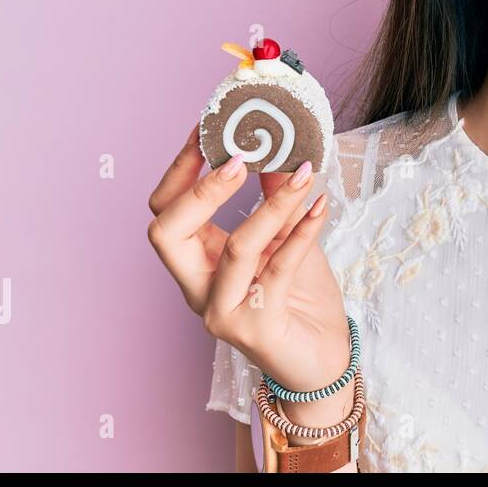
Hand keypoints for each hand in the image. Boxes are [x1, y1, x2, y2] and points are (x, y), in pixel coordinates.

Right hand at [147, 124, 349, 392]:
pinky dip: (302, 233)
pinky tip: (321, 207)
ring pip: (235, 248)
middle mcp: (198, 288)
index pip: (165, 211)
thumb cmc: (299, 298)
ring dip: (271, 206)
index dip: (181, 169)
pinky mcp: (256, 329)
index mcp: (195, 262)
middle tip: (239, 157)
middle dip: (201, 189)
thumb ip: (274, 200)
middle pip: (166, 232)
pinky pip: (279, 269)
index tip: (208, 128)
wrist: (322, 358)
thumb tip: (276, 149)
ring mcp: (222, 311)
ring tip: (303, 173)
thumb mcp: (284, 239)